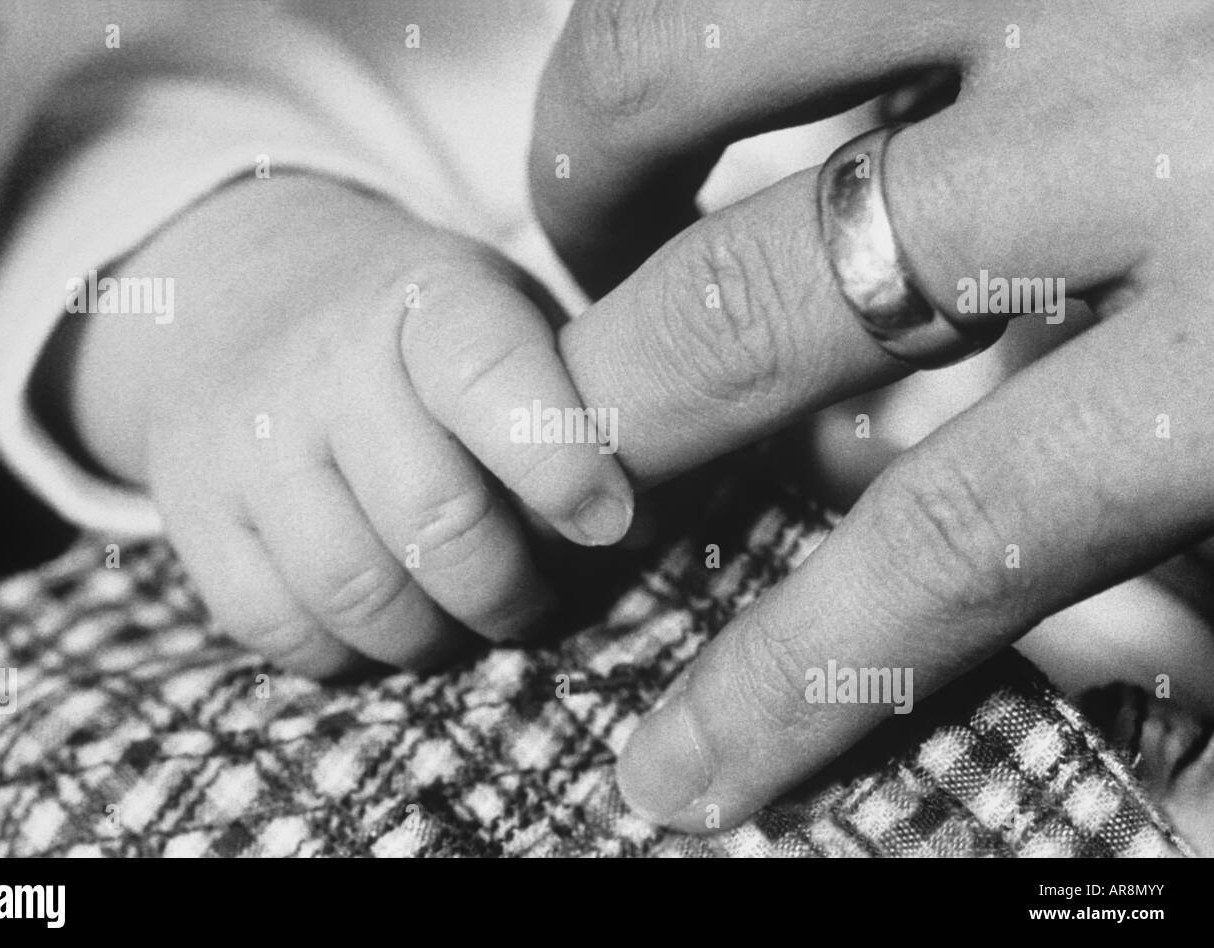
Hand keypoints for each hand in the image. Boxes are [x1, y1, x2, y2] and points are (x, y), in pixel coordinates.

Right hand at [52, 176, 632, 676]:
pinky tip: (385, 617)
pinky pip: (278, 628)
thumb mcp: (499, 315)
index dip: (560, 462)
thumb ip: (571, 403)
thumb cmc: (411, 328)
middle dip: (511, 588)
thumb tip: (642, 524)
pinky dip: (348, 652)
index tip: (611, 522)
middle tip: (540, 594)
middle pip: (435, 520)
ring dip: (436, 635)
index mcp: (426, 300)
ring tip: (468, 615)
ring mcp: (243, 441)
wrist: (239, 295)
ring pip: (357, 591)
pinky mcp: (191, 514)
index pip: (491, 376)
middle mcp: (322, 363)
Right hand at [531, 0, 1213, 829]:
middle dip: (618, 398)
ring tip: (578, 218)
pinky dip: (701, 14)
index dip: (774, 684)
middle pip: (772, 293)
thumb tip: (1169, 820)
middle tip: (559, 451)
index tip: (673, 764)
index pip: (942, 543)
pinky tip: (692, 67)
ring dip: (603, 149)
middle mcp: (1146, 112)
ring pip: (716, 35)